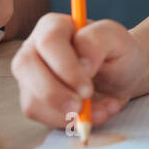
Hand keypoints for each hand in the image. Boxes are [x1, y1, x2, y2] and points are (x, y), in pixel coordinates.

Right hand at [11, 13, 147, 128]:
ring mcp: (30, 75)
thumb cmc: (116, 51)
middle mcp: (35, 48)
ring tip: (100, 110)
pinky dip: (67, 122)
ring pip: (31, 97)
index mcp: (54, 26)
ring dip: (65, 114)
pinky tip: (91, 115)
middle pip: (26, 67)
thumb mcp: (116, 38)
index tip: (87, 87)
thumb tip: (81, 63)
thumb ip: (97, 41)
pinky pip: (40, 115)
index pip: (49, 41)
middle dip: (55, 93)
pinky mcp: (34, 99)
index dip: (66, 67)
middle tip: (81, 106)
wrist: (122, 75)